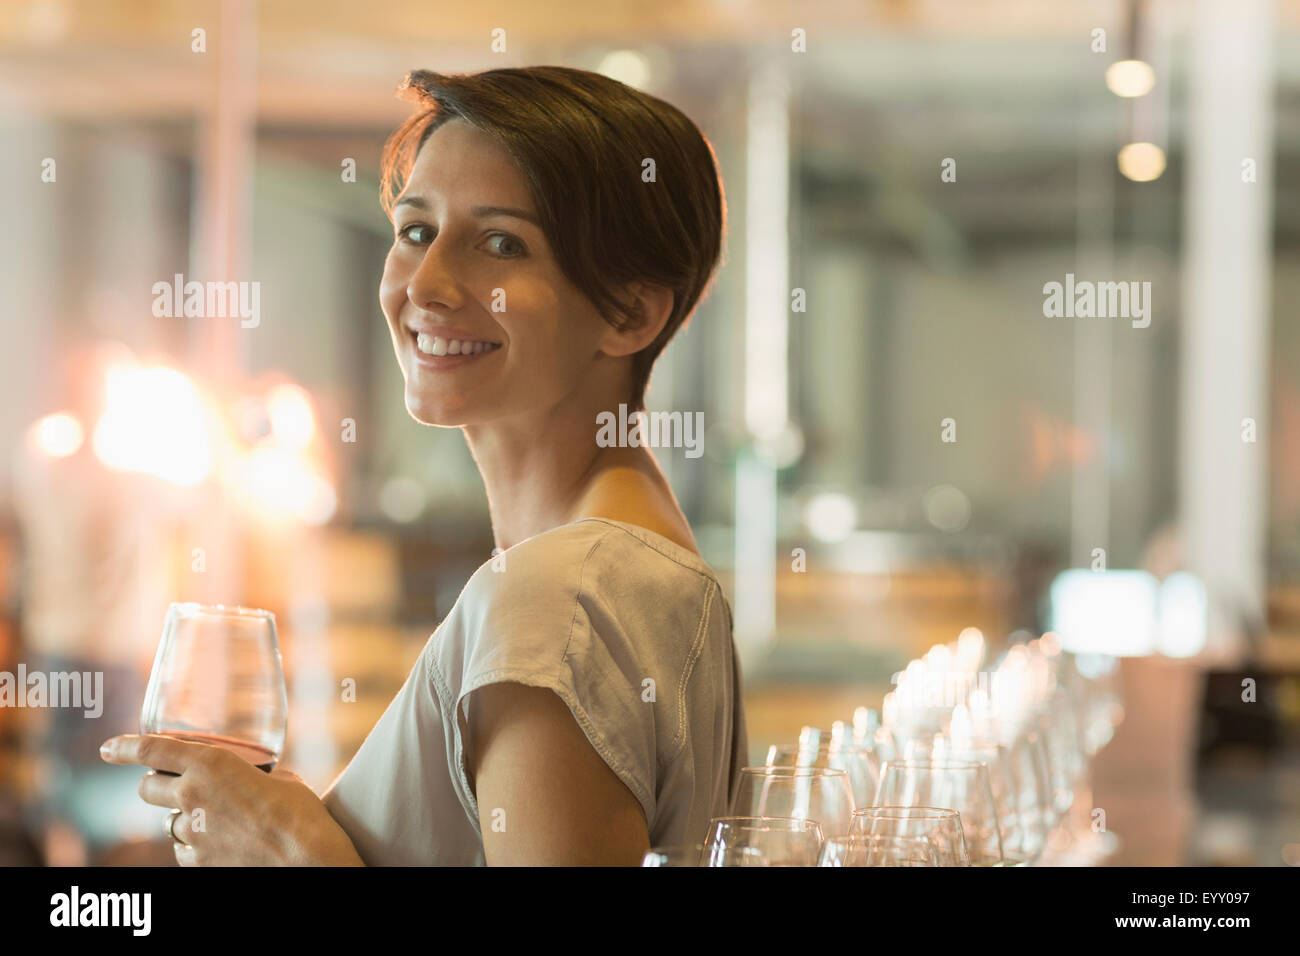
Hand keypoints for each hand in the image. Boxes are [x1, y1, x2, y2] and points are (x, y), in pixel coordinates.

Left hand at [101, 734, 364, 866]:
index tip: (107, 748)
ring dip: (184, 817)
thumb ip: (249, 774)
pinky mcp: (198, 862)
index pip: (150, 750)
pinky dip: (195, 845)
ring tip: (217, 820)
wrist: (306, 857)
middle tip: (172, 785)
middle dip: (154, 784)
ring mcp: (192, 832)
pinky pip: (184, 850)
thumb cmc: (300, 812)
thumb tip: (247, 778)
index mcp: (212, 764)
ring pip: (169, 823)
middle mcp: (192, 795)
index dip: (123, 747)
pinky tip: (220, 842)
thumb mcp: (278, 776)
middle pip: (147, 789)